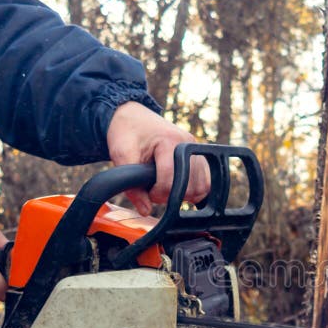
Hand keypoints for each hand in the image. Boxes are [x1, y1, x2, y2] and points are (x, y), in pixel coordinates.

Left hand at [106, 101, 210, 215]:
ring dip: (185, 195)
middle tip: (155, 191)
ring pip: (203, 186)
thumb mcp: (121, 156)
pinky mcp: (199, 155)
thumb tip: (146, 210)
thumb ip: (132, 185)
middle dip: (171, 196)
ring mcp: (197, 148)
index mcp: (169, 141)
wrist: (133, 116)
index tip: (147, 192)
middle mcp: (188, 143)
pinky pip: (206, 180)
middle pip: (190, 186)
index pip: (172, 179)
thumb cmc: (126, 132)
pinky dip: (195, 190)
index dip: (158, 194)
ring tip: (166, 189)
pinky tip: (179, 189)